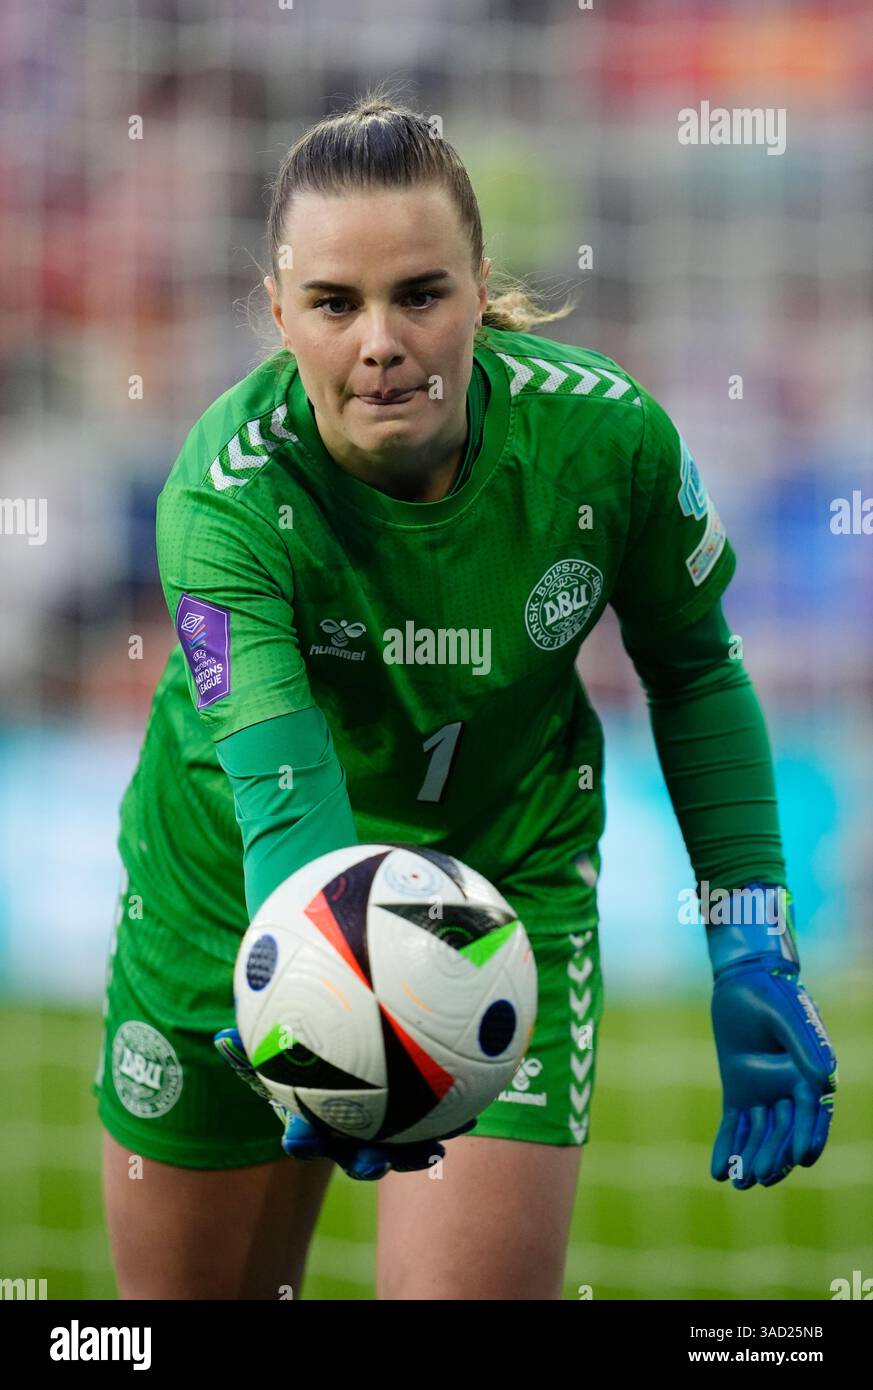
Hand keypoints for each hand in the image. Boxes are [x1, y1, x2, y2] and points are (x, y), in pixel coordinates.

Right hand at [214, 1027, 475, 1179]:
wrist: (344, 1042)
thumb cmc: (303, 1039)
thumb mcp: (277, 1037)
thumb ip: (254, 1041)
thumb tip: (220, 1036)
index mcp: (313, 1120)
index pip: (301, 1137)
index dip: (301, 1141)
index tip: (297, 1140)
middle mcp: (347, 1132)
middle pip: (353, 1156)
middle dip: (365, 1163)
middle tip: (374, 1161)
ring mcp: (381, 1129)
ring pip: (399, 1148)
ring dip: (416, 1152)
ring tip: (437, 1148)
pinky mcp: (413, 1118)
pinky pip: (432, 1120)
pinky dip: (450, 1116)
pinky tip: (472, 1109)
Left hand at [706, 884, 836, 1188]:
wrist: (742, 982)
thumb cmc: (772, 995)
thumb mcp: (788, 1015)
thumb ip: (807, 1045)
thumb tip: (827, 1082)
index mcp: (810, 1077)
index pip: (813, 1115)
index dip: (809, 1136)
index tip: (802, 1158)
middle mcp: (790, 1091)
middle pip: (785, 1132)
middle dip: (775, 1156)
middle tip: (761, 1177)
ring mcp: (764, 1094)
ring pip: (761, 1135)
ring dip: (752, 1158)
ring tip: (742, 1182)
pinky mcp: (739, 1093)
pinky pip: (734, 1126)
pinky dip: (727, 1148)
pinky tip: (718, 1172)